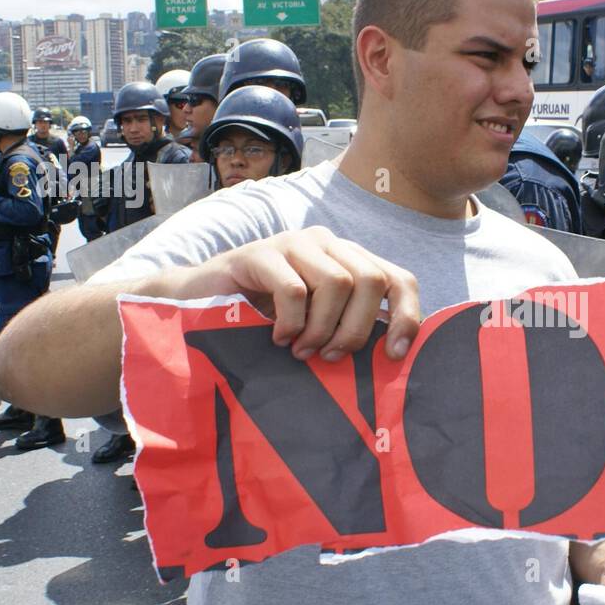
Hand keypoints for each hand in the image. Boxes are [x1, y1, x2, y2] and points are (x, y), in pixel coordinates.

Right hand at [156, 226, 421, 362]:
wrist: (198, 303)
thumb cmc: (266, 321)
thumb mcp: (317, 325)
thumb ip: (350, 329)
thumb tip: (392, 361)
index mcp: (350, 261)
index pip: (400, 279)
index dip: (406, 317)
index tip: (394, 356)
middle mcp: (329, 245)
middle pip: (372, 280)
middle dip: (356, 329)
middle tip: (331, 356)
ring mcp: (295, 243)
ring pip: (338, 283)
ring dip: (322, 328)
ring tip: (301, 350)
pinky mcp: (260, 252)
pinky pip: (294, 290)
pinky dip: (292, 323)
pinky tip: (278, 338)